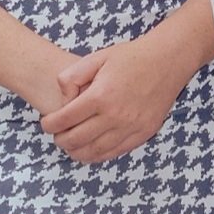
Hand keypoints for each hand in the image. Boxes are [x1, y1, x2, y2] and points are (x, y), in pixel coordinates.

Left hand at [40, 34, 192, 163]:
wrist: (167, 61)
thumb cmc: (131, 57)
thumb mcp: (96, 58)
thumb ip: (72, 76)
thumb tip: (63, 99)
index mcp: (100, 96)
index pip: (65, 119)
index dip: (50, 124)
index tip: (46, 123)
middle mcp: (115, 115)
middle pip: (77, 139)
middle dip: (61, 140)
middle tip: (57, 135)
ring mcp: (131, 127)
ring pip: (95, 151)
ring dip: (77, 152)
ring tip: (70, 146)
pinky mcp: (143, 133)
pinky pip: (116, 152)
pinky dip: (99, 155)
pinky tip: (91, 150)